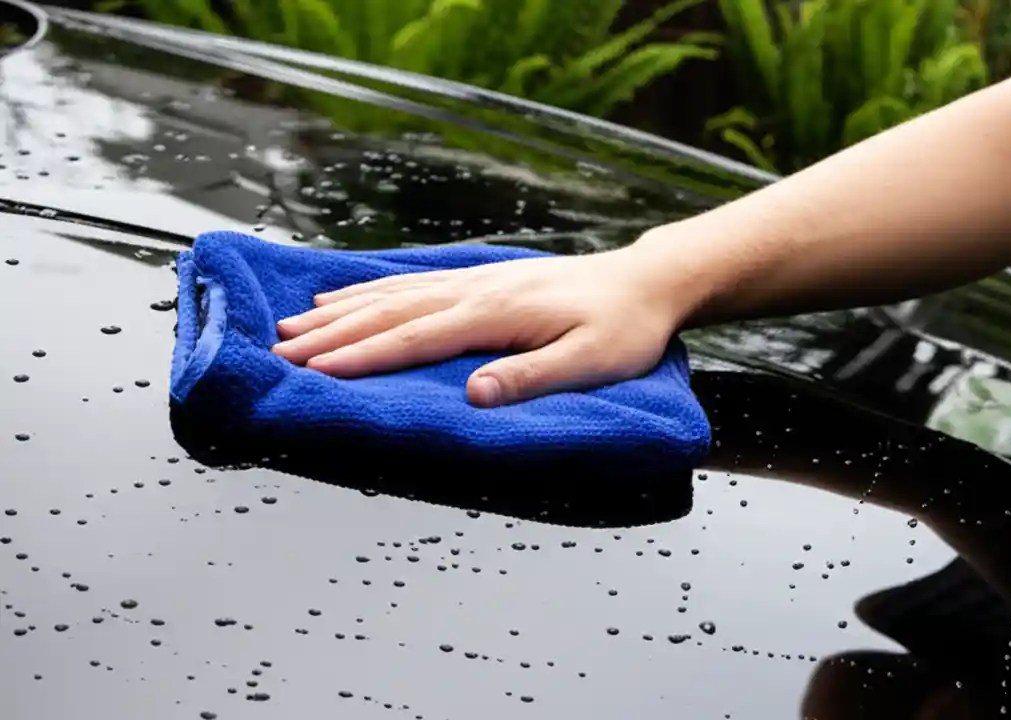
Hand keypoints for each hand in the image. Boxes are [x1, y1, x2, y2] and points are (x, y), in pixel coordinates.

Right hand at [271, 243, 692, 407]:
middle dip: (331, 334)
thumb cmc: (626, 327)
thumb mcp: (594, 360)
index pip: (416, 338)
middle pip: (390, 313)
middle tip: (278, 351)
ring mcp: (475, 280)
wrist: (646, 281)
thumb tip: (474, 395)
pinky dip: (371, 289)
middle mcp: (476, 290)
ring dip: (340, 310)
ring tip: (291, 324)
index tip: (315, 371)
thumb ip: (533, 377)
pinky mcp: (481, 279)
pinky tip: (345, 296)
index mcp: (496, 313)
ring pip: (393, 294)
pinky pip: (412, 282)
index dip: (363, 357)